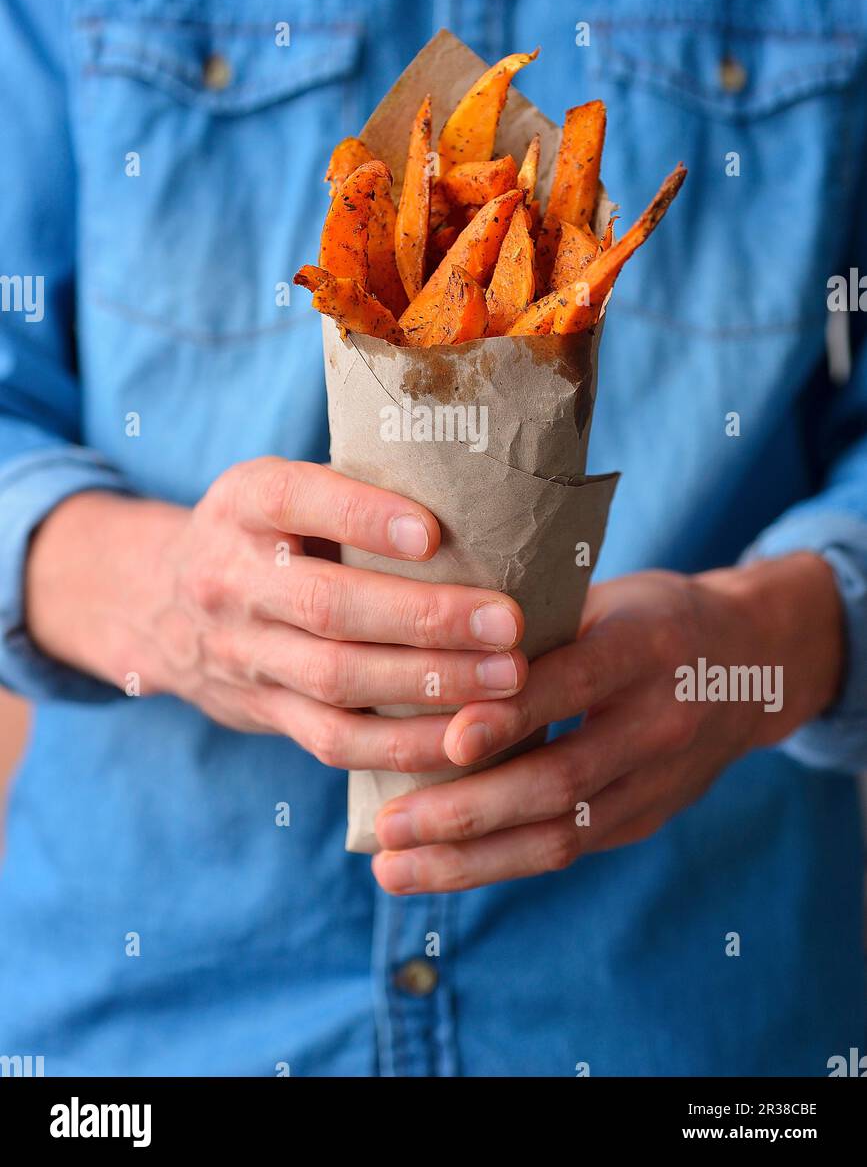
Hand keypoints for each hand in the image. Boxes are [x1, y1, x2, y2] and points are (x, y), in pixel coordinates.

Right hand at [25, 459, 525, 771]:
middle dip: (426, 618)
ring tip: (507, 679)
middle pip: (329, 605)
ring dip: (429, 685)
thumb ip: (355, 487)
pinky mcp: (264, 712)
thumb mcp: (282, 488)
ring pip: (337, 680)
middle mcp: (234, 579)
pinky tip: (467, 736)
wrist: (161, 605)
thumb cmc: (266, 532)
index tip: (433, 532)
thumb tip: (482, 486)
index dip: (363, 516)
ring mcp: (244, 654)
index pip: (297, 500)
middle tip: (508, 623)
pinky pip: (335, 741)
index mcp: (244, 503)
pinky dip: (405, 746)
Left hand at [372, 554, 842, 891]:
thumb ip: (530, 629)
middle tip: (390, 825)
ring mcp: (659, 779)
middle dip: (468, 811)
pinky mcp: (648, 817)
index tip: (445, 740)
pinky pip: (570, 849)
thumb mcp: (602, 596)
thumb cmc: (648, 614)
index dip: (509, 717)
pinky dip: (501, 862)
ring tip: (395, 868)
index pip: (572, 686)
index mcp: (644, 646)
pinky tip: (441, 867)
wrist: (752, 660)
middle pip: (561, 780)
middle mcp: (660, 720)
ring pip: (561, 835)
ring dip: (471, 860)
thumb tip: (422, 655)